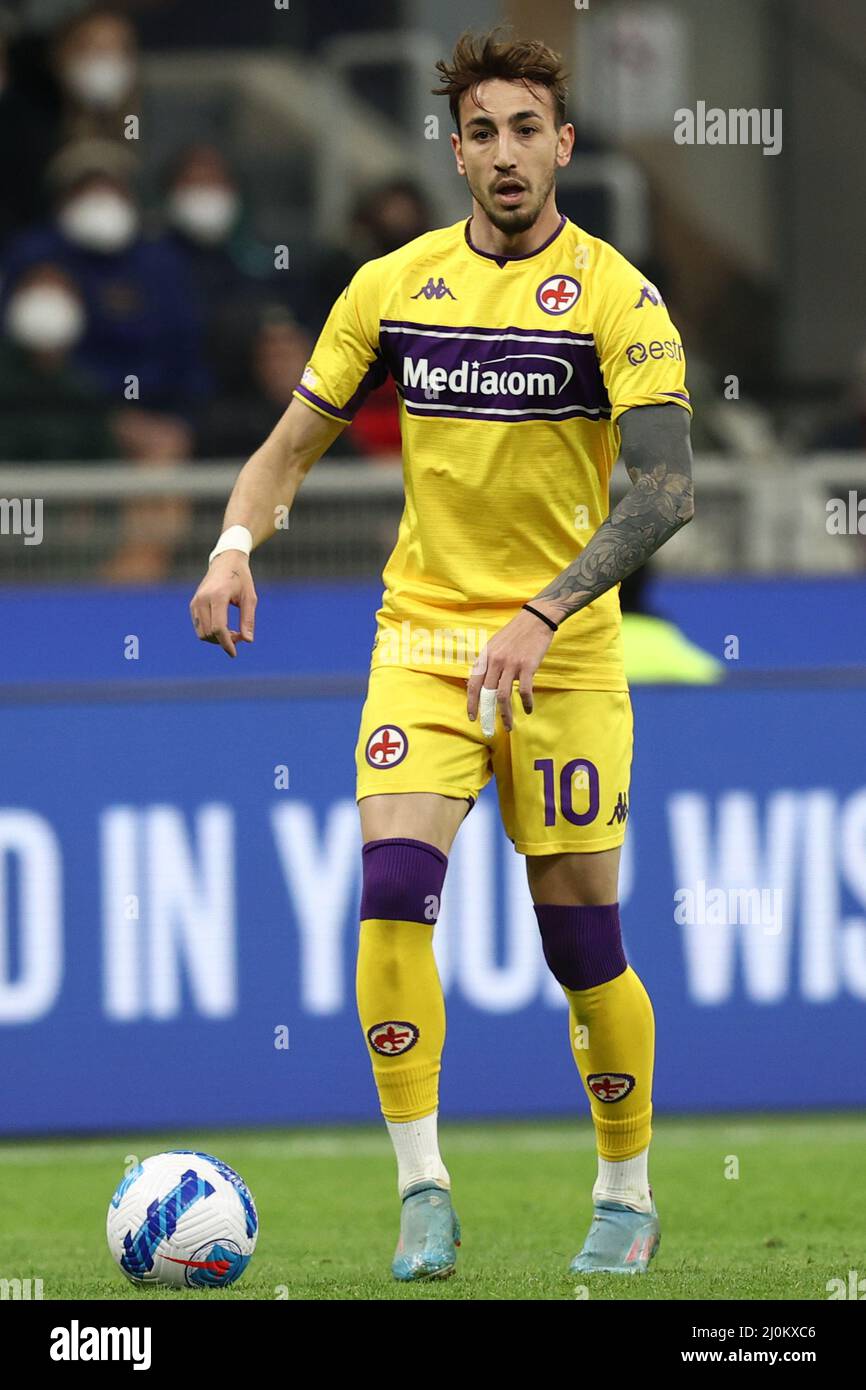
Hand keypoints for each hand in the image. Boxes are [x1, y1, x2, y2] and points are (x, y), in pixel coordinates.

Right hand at [189, 552, 256, 657]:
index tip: (234, 653)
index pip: (219, 628)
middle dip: (224, 641)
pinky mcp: (193, 604)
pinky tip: (224, 629)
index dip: (226, 643)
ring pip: (202, 633)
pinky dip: (210, 633)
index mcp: (218, 596)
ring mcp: (196, 602)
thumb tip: (247, 641)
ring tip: (233, 633)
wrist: (226, 561)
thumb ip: (248, 619)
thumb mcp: (250, 598)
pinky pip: (199, 627)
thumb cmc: (241, 579)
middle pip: (209, 633)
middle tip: (240, 636)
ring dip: (216, 639)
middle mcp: (203, 599)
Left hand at [466, 604, 557, 734]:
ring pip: (503, 696)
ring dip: (506, 714)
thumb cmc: (515, 634)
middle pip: (487, 694)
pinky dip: (526, 702)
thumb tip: (479, 683)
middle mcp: (495, 661)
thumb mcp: (494, 645)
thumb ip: (487, 664)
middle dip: (487, 714)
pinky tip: (529, 709)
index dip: (471, 703)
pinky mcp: (528, 666)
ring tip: (508, 726)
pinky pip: (525, 690)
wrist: (535, 619)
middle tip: (488, 728)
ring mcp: (511, 664)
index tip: (472, 717)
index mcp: (485, 657)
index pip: (474, 684)